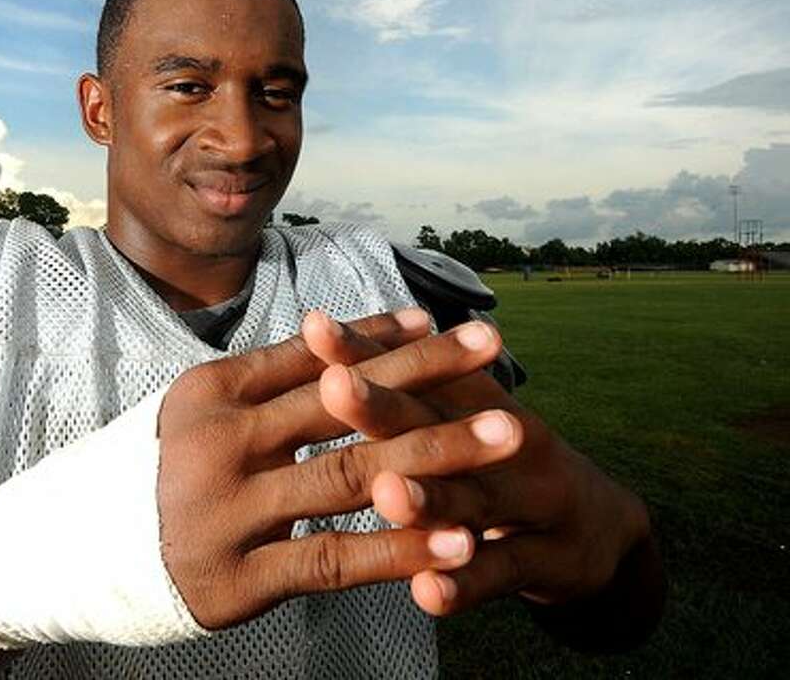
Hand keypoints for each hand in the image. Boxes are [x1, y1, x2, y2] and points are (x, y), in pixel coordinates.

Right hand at [156, 308, 514, 629]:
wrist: (80, 549)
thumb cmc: (160, 468)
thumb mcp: (201, 409)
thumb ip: (268, 377)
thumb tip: (343, 333)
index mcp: (212, 393)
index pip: (311, 354)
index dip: (382, 337)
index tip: (446, 321)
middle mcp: (220, 444)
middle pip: (342, 403)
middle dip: (426, 373)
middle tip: (494, 347)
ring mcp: (229, 512)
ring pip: (350, 477)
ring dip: (437, 454)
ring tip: (506, 436)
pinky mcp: (240, 579)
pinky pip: (334, 560)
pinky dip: (400, 549)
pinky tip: (459, 540)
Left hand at [307, 315, 654, 621]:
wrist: (603, 530)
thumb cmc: (502, 466)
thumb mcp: (462, 421)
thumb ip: (400, 389)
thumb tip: (315, 338)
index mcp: (473, 403)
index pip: (412, 369)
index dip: (364, 349)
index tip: (314, 326)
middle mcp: (504, 442)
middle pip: (434, 422)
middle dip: (383, 406)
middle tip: (335, 386)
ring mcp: (531, 501)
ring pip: (472, 499)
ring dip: (428, 498)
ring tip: (386, 493)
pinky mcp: (547, 561)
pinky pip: (500, 573)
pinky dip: (464, 583)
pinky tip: (428, 591)